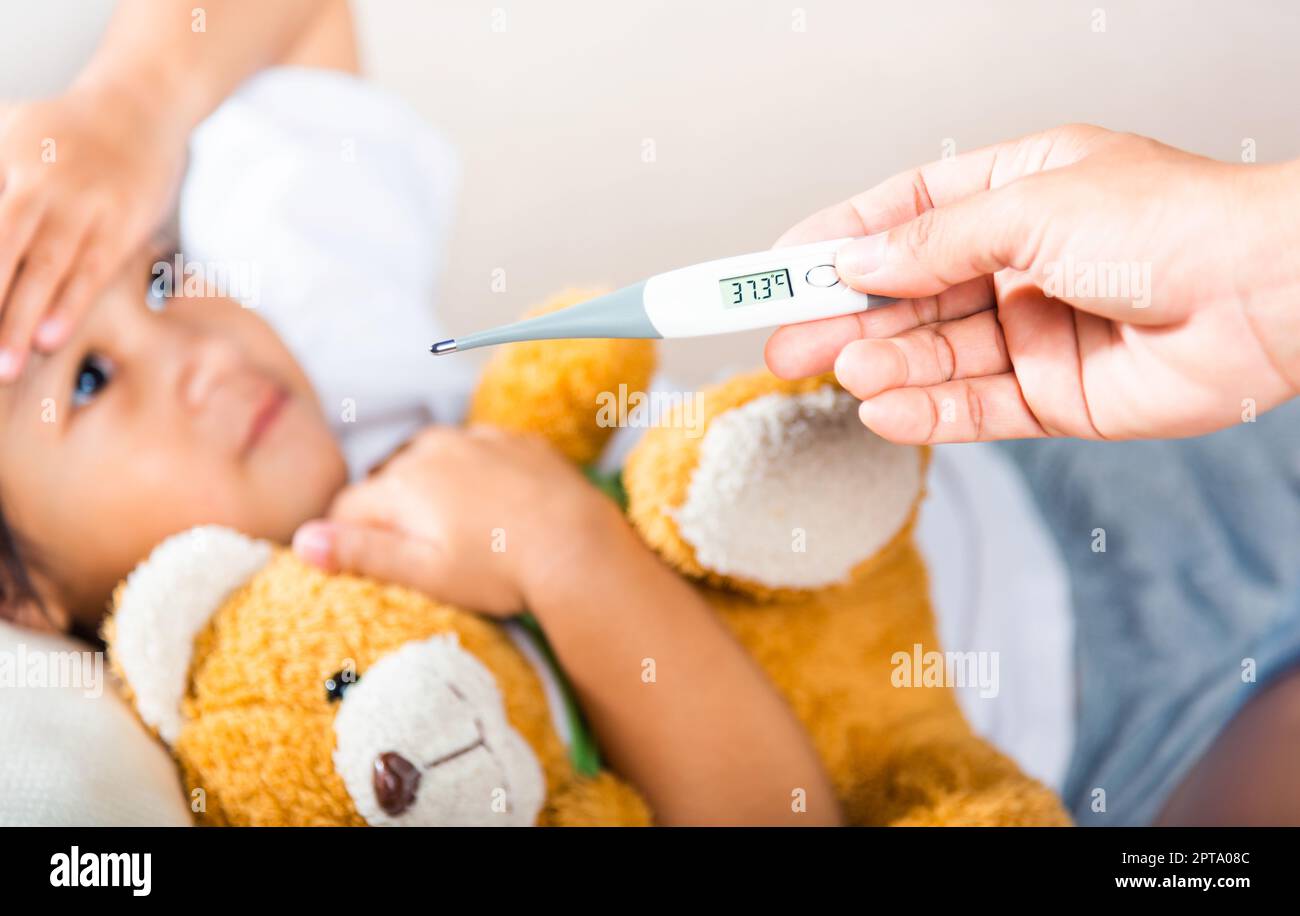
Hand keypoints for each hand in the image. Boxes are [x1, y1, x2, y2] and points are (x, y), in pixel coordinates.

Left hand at [0, 84, 188, 379]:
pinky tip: (54, 338)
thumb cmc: (61, 130)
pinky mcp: (122, 222)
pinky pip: (94, 271)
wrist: (137, 108)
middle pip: (0, 251)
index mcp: (2, 158)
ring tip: (5, 366)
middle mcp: (37, 180)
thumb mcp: (4, 131)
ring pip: (46, 269)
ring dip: (22, 320)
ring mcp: (83, 202)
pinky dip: (73, 305)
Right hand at [292, 426, 622, 615]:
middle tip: (420, 555)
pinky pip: (478, 451)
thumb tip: (300, 541)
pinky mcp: (516, 440)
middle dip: (392, 513)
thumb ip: (360, 553)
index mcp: (404, 484)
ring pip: (433, 460)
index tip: (366, 566)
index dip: (348, 538)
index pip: (348, 506)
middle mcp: (434, 449)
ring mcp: (478, 439)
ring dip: (432, 488)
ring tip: (458, 532)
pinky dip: (475, 474)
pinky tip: (495, 507)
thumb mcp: (424, 572)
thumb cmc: (500, 569)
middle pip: (389, 480)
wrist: (579, 544)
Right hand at [766, 124, 1299, 441]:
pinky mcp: (1055, 397)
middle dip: (844, 318)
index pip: (904, 217)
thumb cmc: (1174, 224)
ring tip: (837, 370)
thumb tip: (858, 264)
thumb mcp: (1030, 209)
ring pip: (935, 356)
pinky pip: (974, 407)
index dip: (837, 242)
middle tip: (783, 341)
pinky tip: (883, 407)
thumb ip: (933, 245)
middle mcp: (1021, 264)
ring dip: (881, 365)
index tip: (778, 268)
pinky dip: (925, 410)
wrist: (1267, 297)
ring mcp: (1036, 333)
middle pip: (908, 296)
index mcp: (1017, 194)